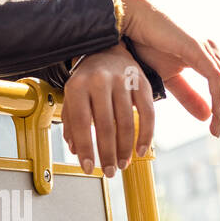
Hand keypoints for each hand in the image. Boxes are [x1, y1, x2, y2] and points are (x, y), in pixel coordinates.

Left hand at [63, 43, 154, 176]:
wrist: (106, 49)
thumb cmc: (86, 78)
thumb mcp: (72, 96)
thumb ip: (72, 122)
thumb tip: (76, 150)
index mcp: (77, 85)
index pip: (81, 122)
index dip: (86, 148)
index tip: (89, 167)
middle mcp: (99, 81)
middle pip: (105, 125)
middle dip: (107, 153)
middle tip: (109, 171)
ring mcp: (122, 80)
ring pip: (126, 122)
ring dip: (125, 149)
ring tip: (122, 164)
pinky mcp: (142, 82)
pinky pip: (148, 113)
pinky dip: (145, 135)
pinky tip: (140, 150)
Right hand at [120, 0, 219, 142]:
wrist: (130, 22)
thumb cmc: (146, 45)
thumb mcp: (169, 78)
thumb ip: (188, 96)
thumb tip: (207, 116)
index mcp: (208, 58)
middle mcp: (213, 52)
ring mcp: (207, 49)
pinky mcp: (198, 48)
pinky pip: (216, 78)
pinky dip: (218, 99)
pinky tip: (216, 115)